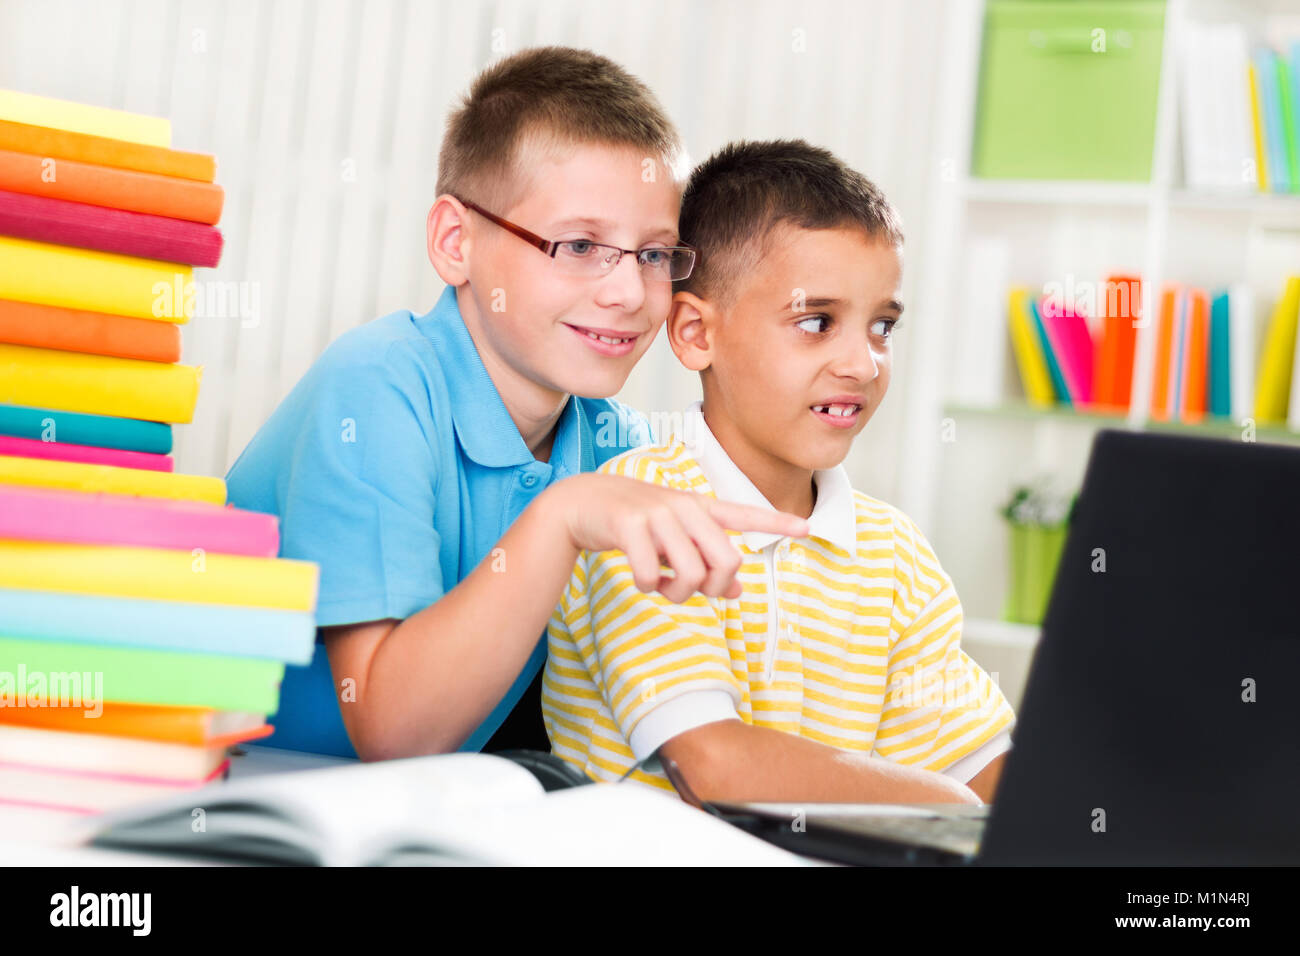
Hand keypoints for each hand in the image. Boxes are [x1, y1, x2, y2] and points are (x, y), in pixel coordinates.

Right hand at [549, 472, 809, 602]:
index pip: (745, 514)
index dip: (777, 523)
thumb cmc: (635, 525)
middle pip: (726, 561)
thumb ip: (705, 562)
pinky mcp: (630, 526)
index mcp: (699, 508)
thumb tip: (739, 592)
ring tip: (664, 587)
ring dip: (678, 594)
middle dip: (713, 588)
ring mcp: (658, 515)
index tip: (808, 529)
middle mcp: (684, 507)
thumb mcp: (673, 540)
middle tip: (695, 591)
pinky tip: (643, 579)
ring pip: (691, 575)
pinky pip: (652, 577)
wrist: (582, 503)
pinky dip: (649, 588)